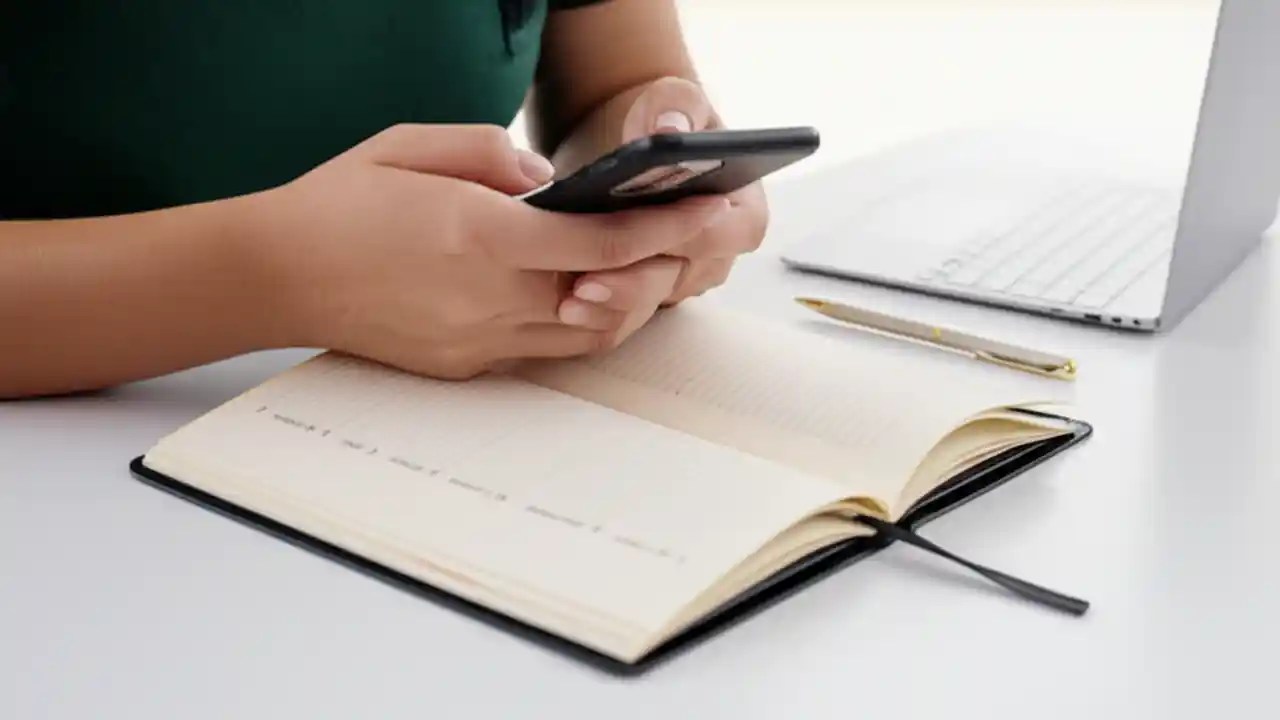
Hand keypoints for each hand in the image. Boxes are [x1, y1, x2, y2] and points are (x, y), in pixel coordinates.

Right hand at [248, 124, 730, 379]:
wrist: (276, 274)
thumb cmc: (341, 201)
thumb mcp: (414, 144)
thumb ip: (494, 156)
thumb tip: (547, 184)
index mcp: (479, 235)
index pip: (601, 242)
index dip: (666, 228)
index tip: (710, 210)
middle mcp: (487, 297)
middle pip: (610, 296)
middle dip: (659, 268)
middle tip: (685, 237)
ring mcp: (478, 339)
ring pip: (585, 332)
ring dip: (622, 300)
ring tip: (639, 262)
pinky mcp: (465, 363)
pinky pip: (544, 348)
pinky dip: (575, 320)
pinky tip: (578, 290)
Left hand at [565, 77, 768, 312]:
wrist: (635, 146)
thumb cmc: (664, 120)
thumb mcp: (673, 102)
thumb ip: (677, 108)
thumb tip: (669, 129)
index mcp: (741, 207)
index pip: (734, 233)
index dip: (695, 237)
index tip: (653, 233)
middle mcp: (717, 253)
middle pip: (683, 278)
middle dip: (637, 283)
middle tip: (591, 281)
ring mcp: (680, 279)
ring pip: (651, 302)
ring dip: (611, 304)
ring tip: (569, 299)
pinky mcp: (644, 293)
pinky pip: (626, 314)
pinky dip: (596, 311)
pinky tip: (563, 307)